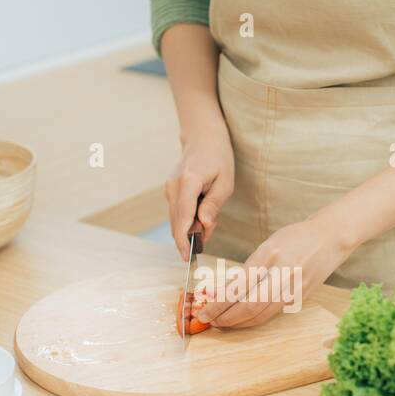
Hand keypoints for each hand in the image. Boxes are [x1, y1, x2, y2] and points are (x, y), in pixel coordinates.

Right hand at [165, 126, 233, 260]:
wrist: (202, 138)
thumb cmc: (218, 158)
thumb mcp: (225, 181)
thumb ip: (214, 204)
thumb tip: (203, 224)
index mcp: (188, 182)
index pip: (182, 217)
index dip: (183, 239)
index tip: (186, 256)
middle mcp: (173, 186)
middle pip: (177, 222)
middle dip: (191, 236)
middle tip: (209, 234)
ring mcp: (169, 189)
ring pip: (176, 220)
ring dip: (191, 228)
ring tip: (210, 219)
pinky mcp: (170, 192)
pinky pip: (177, 213)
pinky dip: (188, 220)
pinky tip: (202, 214)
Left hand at [200, 215, 352, 328]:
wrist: (330, 238)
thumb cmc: (295, 238)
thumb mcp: (268, 244)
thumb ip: (249, 268)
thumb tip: (224, 292)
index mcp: (269, 254)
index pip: (238, 286)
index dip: (219, 304)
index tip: (205, 311)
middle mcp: (282, 272)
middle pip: (248, 305)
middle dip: (226, 317)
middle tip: (210, 320)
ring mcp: (294, 287)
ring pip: (261, 314)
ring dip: (239, 322)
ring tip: (223, 322)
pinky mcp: (301, 297)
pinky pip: (273, 312)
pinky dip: (255, 318)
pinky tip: (244, 319)